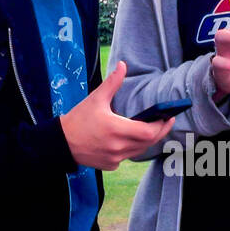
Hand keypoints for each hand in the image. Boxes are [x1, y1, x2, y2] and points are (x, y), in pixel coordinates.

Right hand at [60, 62, 175, 170]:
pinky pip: (128, 157)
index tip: (168, 117)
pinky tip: (131, 139)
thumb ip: (112, 82)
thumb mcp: (96, 98)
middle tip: (166, 121)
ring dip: (147, 140)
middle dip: (159, 132)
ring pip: (140, 151)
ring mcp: (114, 159)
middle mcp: (117, 147)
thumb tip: (123, 65)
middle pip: (148, 142)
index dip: (161, 126)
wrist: (61, 143)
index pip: (148, 132)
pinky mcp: (110, 166)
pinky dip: (132, 148)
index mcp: (115, 129)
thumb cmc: (78, 119)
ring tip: (151, 128)